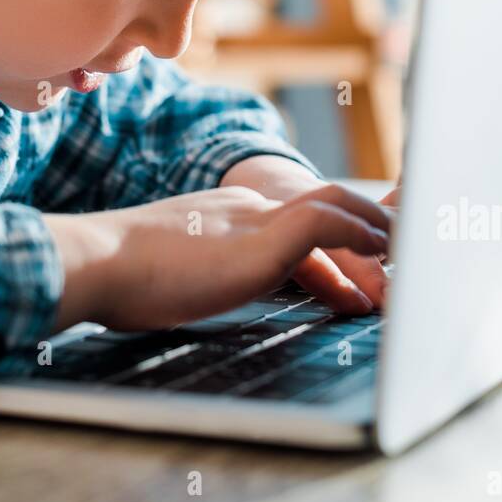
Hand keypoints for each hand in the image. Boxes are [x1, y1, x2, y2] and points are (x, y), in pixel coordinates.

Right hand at [47, 182, 390, 331]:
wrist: (94, 260)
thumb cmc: (116, 278)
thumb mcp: (166, 276)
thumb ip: (191, 278)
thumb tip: (180, 299)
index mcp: (223, 218)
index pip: (292, 220)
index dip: (333, 242)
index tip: (355, 276)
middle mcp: (245, 209)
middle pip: (324, 202)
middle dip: (368, 224)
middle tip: (401, 253)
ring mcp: (254, 219)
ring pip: (335, 206)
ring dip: (376, 228)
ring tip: (407, 256)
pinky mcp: (261, 239)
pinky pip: (328, 221)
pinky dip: (360, 233)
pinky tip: (381, 252)